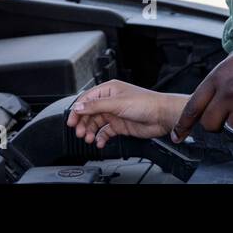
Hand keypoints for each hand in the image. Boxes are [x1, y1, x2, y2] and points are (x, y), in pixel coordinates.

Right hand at [66, 81, 186, 148]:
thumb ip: (96, 106)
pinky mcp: (120, 125)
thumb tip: (78, 107)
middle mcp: (110, 101)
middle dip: (82, 123)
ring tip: (88, 138)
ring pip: (96, 123)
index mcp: (108, 90)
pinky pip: (105, 132)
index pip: (86, 99)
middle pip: (89, 112)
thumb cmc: (146, 103)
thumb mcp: (117, 103)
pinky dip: (101, 137)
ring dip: (90, 131)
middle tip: (79, 132)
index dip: (77, 110)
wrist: (162, 116)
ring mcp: (115, 113)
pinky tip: (99, 142)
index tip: (71, 121)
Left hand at [170, 24, 232, 142]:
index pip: (193, 105)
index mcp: (220, 75)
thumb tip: (212, 97)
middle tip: (229, 118)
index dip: (183, 123)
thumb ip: (222, 78)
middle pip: (210, 124)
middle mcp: (230, 91)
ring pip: (232, 132)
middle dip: (217, 125)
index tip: (177, 135)